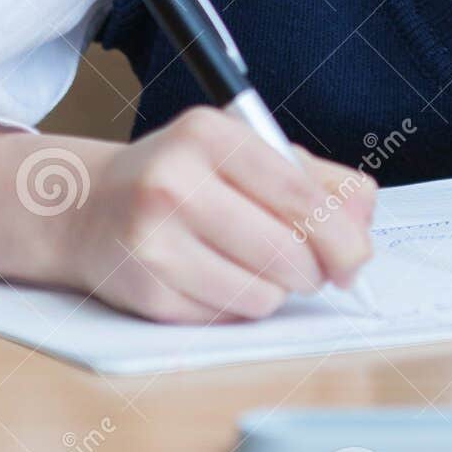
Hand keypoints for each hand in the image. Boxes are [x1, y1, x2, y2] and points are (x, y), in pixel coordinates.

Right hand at [67, 107, 375, 323]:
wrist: (88, 208)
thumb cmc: (184, 178)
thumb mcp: (245, 154)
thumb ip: (315, 179)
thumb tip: (364, 222)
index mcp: (210, 134)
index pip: (300, 194)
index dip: (341, 236)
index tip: (355, 257)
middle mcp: (175, 182)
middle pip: (288, 251)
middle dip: (312, 269)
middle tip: (307, 265)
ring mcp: (154, 240)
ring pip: (262, 293)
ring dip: (273, 289)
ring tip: (250, 263)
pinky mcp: (145, 291)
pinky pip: (226, 316)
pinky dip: (235, 305)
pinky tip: (213, 277)